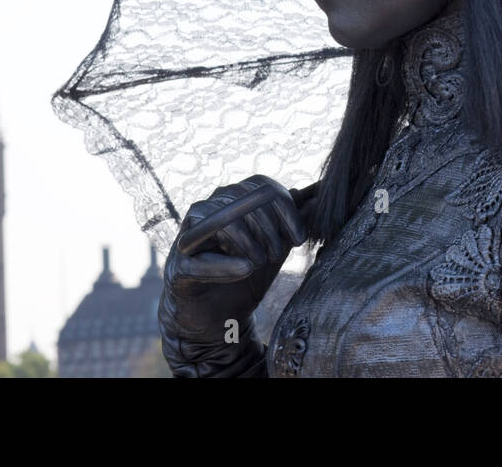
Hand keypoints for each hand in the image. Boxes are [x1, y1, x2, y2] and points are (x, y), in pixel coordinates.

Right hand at [158, 174, 306, 376]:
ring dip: (249, 243)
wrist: (219, 315)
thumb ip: (297, 217)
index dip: (286, 210)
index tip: (299, 239)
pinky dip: (225, 265)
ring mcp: (189, 238)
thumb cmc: (248, 271)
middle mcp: (208, 209)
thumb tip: (323, 188)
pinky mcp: (178, 269)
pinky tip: (246, 270)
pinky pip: (199, 261)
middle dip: (269, 229)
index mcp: (232, 199)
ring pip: (220, 220)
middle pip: (243, 200)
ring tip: (259, 263)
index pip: (262, 186)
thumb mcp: (279, 243)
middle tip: (276, 255)